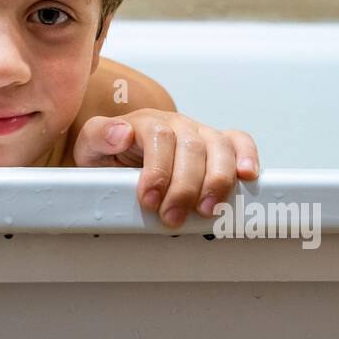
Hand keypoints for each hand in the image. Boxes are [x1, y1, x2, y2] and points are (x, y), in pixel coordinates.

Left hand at [72, 109, 259, 228]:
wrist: (119, 155)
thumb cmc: (107, 154)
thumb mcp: (90, 147)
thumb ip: (99, 136)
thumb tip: (121, 133)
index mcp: (147, 122)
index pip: (160, 138)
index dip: (158, 170)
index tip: (148, 200)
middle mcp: (177, 124)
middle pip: (192, 147)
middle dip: (185, 187)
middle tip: (173, 217)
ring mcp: (200, 132)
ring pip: (219, 147)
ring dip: (217, 181)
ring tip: (206, 210)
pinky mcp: (217, 144)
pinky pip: (239, 141)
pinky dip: (247, 155)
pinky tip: (247, 176)